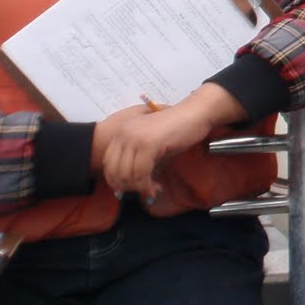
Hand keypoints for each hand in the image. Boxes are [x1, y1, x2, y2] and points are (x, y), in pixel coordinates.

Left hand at [100, 82, 241, 199]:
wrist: (196, 113)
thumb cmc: (178, 129)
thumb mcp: (151, 144)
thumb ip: (137, 159)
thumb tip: (130, 184)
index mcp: (122, 132)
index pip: (108, 163)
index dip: (116, 181)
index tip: (130, 189)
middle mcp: (123, 133)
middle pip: (114, 171)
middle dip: (127, 187)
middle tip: (143, 192)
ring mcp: (135, 138)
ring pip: (127, 174)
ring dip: (139, 188)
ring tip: (153, 190)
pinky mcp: (148, 144)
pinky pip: (141, 173)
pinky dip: (147, 185)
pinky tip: (156, 187)